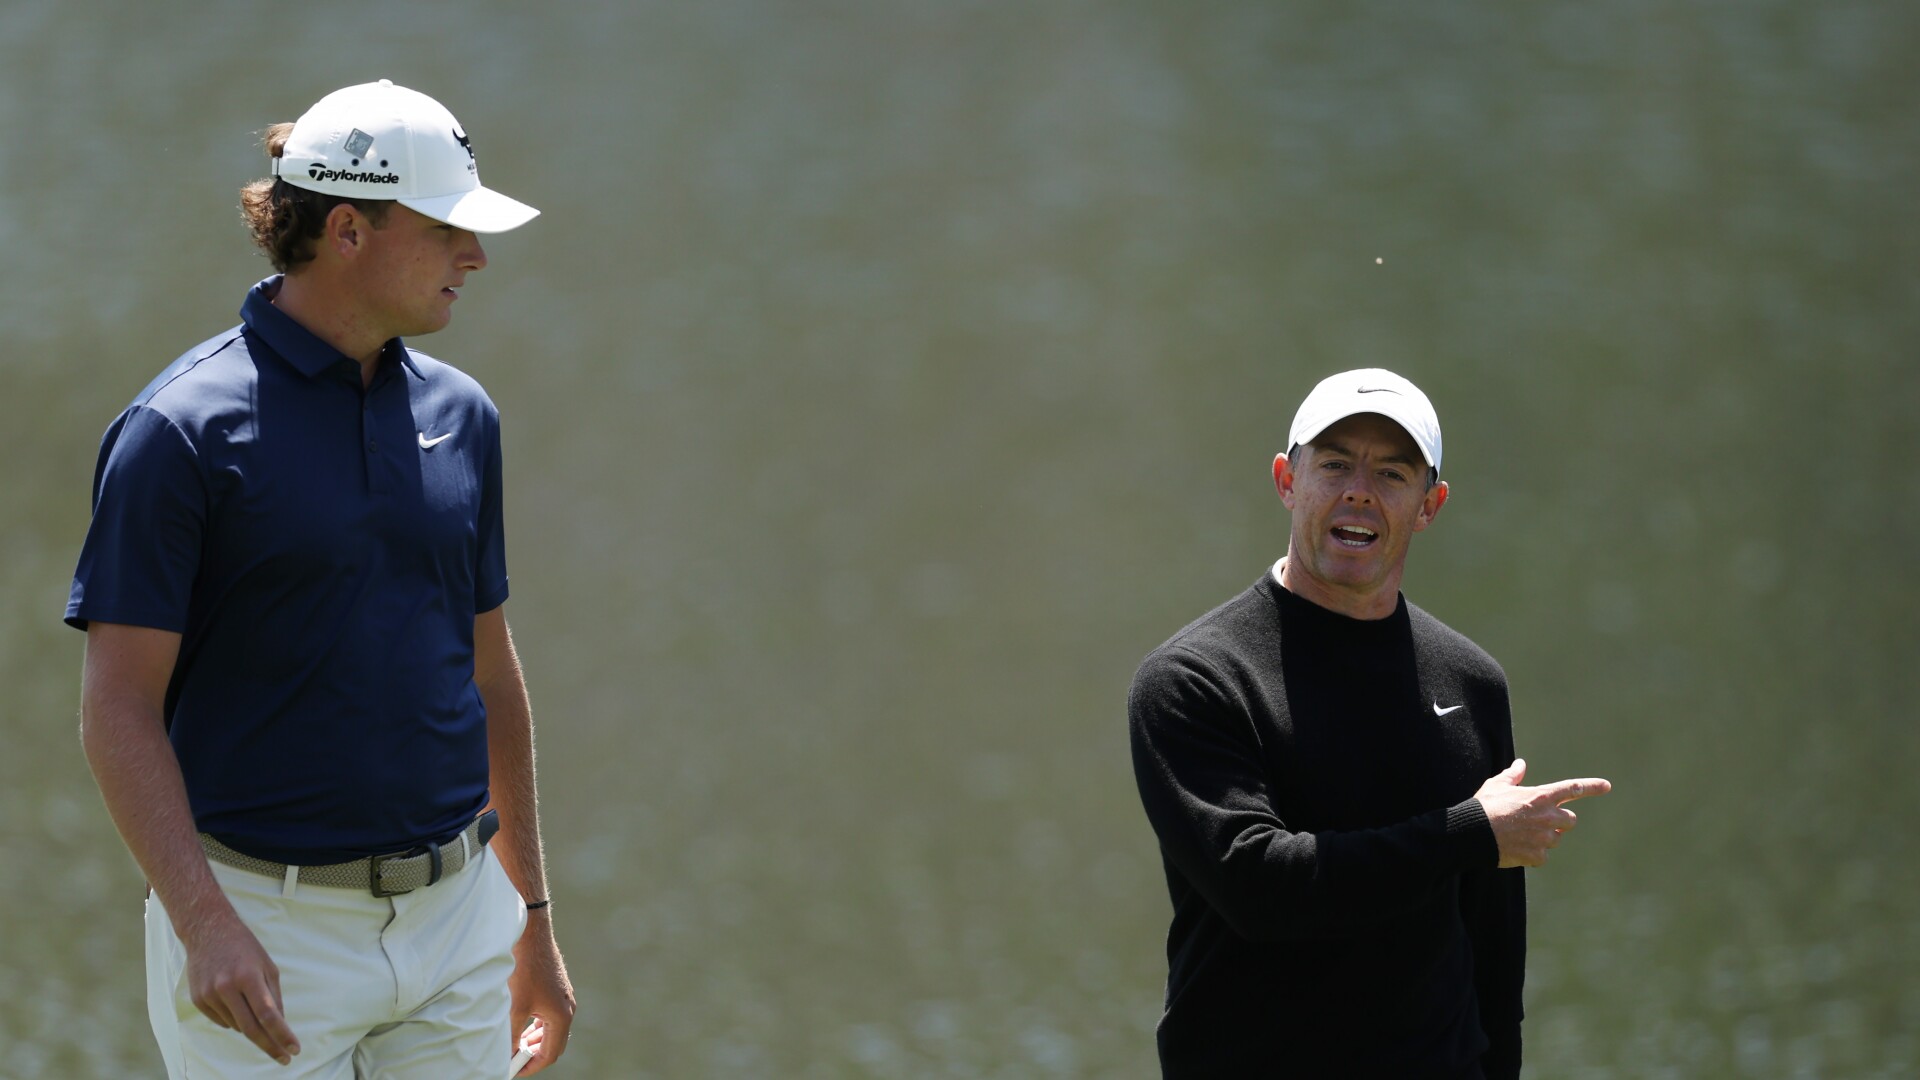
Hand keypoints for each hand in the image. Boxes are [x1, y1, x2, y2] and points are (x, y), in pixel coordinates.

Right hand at [182, 912, 300, 1064]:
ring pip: (237, 1026)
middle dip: (270, 1046)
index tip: (294, 1049)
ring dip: (250, 1025)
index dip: (281, 1035)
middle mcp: (226, 988)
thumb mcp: (267, 967)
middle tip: (284, 1058)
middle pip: (251, 1028)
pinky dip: (234, 1019)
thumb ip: (274, 996)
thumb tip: (280, 1025)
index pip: (268, 1014)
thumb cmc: (244, 948)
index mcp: (248, 977)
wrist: (208, 931)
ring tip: (250, 1002)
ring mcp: (209, 995)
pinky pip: (222, 1021)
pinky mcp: (198, 1000)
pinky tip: (235, 1002)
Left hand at [509, 915, 575, 1074]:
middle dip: (533, 1054)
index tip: (514, 1070)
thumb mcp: (516, 1006)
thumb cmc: (525, 969)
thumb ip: (512, 1034)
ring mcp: (564, 997)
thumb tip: (508, 1054)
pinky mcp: (558, 988)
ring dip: (535, 1040)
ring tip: (515, 1044)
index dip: (531, 1066)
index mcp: (562, 1016)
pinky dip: (537, 1026)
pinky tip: (521, 1023)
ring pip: (552, 1029)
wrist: (532, 934)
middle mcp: (568, 1008)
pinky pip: (551, 1015)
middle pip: (554, 1043)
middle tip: (513, 1059)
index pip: (550, 1054)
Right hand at [1474, 758, 1611, 868]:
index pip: (1572, 789)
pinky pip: (1543, 856)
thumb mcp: (1496, 785)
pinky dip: (1533, 854)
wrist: (1471, 833)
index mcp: (1541, 796)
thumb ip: (1513, 776)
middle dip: (1559, 821)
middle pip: (1570, 821)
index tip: (1606, 786)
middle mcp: (1548, 817)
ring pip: (1556, 838)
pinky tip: (1517, 848)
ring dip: (1545, 837)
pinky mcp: (1537, 856)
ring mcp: (1544, 838)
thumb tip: (1521, 764)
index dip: (1591, 787)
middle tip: (1539, 821)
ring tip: (1521, 835)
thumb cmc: (1483, 806)